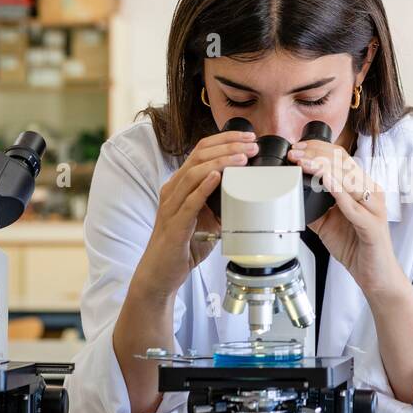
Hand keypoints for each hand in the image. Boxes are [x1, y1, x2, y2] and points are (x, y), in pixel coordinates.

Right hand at [132, 128, 258, 300]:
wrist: (161, 273)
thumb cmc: (183, 245)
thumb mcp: (207, 219)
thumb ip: (221, 204)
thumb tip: (248, 195)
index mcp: (180, 185)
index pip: (201, 151)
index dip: (225, 140)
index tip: (247, 138)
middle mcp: (173, 190)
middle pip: (199, 156)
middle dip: (228, 146)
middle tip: (252, 144)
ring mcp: (171, 206)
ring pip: (194, 174)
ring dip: (221, 162)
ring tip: (242, 158)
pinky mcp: (175, 224)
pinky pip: (189, 201)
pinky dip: (204, 187)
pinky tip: (217, 177)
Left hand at [287, 139, 402, 298]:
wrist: (375, 275)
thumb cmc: (357, 247)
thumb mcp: (328, 223)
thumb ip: (314, 207)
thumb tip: (290, 195)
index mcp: (363, 188)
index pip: (341, 158)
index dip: (319, 149)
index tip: (298, 148)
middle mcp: (371, 192)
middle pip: (344, 163)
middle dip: (316, 154)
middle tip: (295, 153)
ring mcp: (374, 208)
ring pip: (349, 179)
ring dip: (323, 168)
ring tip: (303, 162)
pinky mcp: (372, 225)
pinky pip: (353, 205)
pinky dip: (338, 191)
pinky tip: (325, 181)